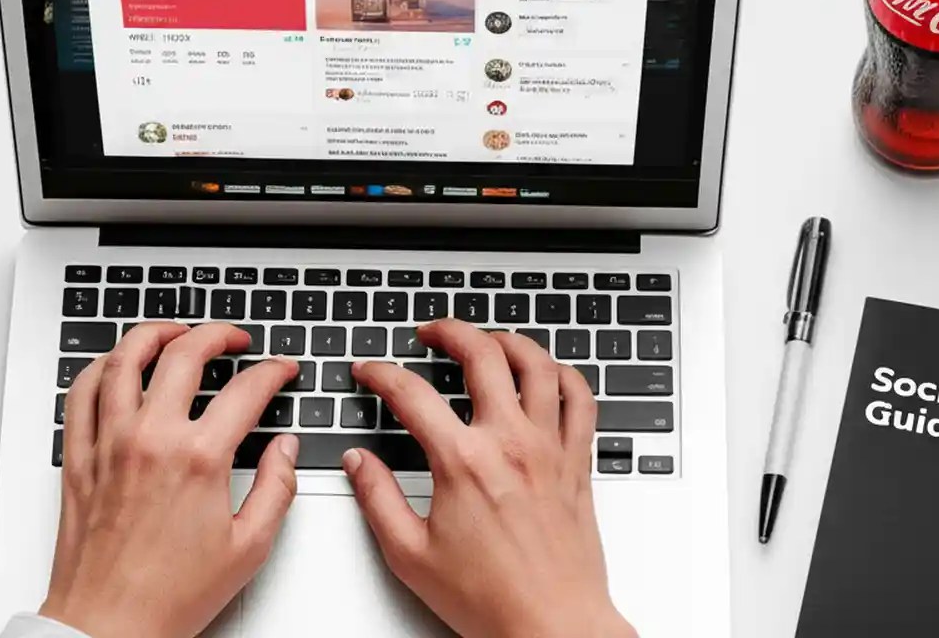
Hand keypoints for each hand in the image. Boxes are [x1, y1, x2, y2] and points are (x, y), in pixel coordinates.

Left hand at [40, 323, 300, 637]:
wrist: (109, 626)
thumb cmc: (171, 595)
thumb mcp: (249, 546)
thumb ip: (277, 487)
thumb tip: (285, 449)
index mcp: (199, 459)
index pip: (247, 389)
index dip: (273, 371)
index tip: (280, 370)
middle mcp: (151, 440)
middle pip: (184, 354)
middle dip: (217, 334)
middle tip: (234, 339)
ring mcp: (109, 444)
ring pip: (124, 360)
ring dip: (155, 333)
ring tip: (176, 331)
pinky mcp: (80, 458)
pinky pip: (81, 393)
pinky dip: (101, 367)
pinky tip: (118, 365)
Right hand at [347, 320, 636, 637]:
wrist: (552, 625)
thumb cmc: (490, 600)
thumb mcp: (410, 555)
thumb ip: (377, 499)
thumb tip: (357, 462)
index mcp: (463, 463)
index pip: (411, 394)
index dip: (380, 372)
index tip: (369, 370)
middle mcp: (510, 443)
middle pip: (482, 354)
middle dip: (449, 331)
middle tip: (430, 332)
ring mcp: (550, 447)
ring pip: (537, 363)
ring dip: (508, 339)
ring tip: (487, 339)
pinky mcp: (577, 461)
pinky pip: (580, 399)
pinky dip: (565, 375)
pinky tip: (548, 373)